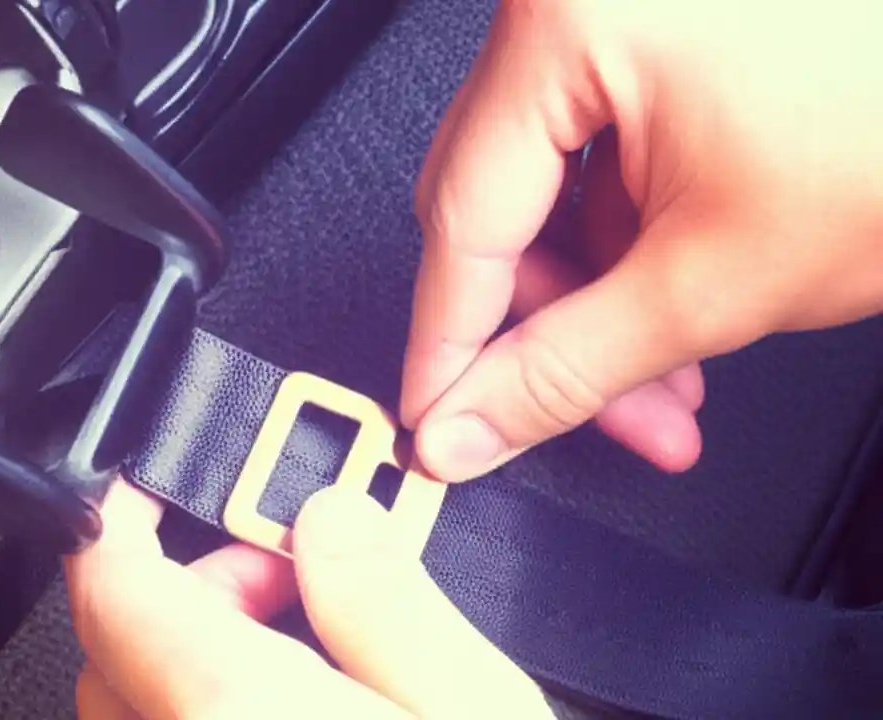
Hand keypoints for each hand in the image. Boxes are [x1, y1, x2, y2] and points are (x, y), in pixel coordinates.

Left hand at [65, 480, 549, 718]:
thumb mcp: (476, 711)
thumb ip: (388, 604)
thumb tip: (333, 519)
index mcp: (236, 718)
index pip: (114, 592)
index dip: (113, 518)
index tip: (138, 484)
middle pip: (118, 654)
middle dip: (192, 591)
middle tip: (291, 574)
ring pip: (138, 712)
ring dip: (197, 659)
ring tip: (309, 652)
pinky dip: (207, 712)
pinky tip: (299, 707)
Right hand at [402, 0, 882, 481]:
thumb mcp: (718, 281)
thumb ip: (567, 369)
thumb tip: (467, 424)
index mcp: (572, 23)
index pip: (462, 217)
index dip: (447, 343)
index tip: (438, 420)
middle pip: (500, 202)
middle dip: (549, 332)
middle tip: (583, 417)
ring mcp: (619, 8)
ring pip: (553, 191)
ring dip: (597, 300)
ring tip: (666, 382)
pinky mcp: (658, 28)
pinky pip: (601, 154)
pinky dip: (631, 243)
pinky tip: (675, 307)